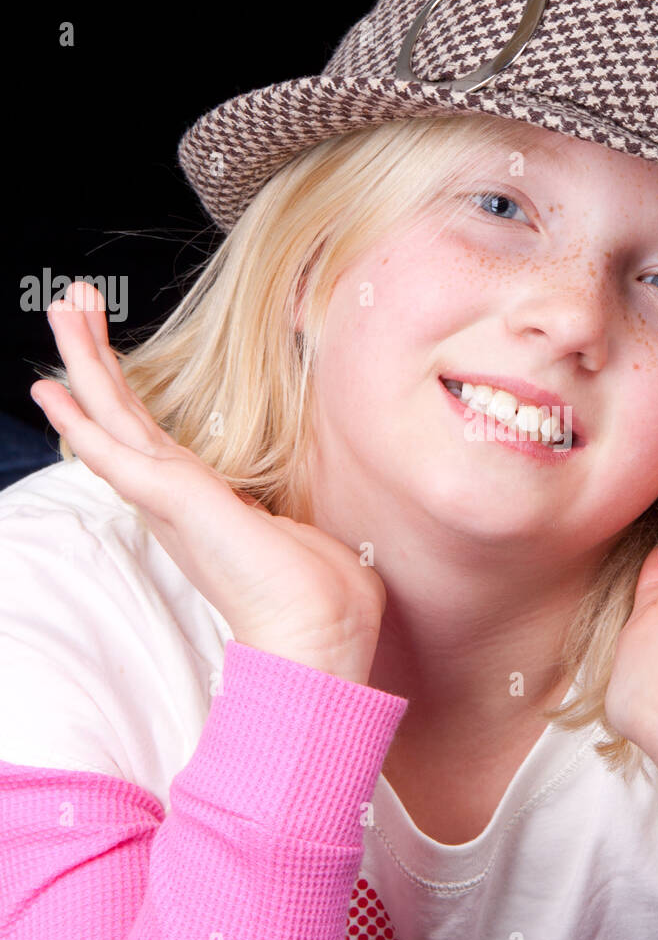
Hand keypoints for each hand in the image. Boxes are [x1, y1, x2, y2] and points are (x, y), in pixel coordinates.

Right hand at [29, 283, 385, 681]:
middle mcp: (176, 500)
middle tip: (71, 302)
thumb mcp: (300, 532)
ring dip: (86, 366)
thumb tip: (302, 518)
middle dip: (95, 357)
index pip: (150, 435)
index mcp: (200, 502)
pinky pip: (118, 460)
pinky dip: (84, 429)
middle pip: (122, 415)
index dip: (123, 393)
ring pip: (114, 420)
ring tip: (63, 311)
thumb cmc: (320, 596)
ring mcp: (172, 504)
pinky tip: (55, 395)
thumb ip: (285, 515)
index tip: (101, 353)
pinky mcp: (178, 506)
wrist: (319, 636)